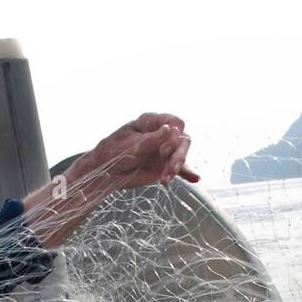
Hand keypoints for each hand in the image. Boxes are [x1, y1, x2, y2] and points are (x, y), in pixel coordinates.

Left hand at [81, 113, 200, 190]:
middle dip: (178, 154)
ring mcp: (164, 151)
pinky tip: (195, 178)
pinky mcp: (164, 166)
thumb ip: (150, 140)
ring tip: (165, 180)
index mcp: (151, 122)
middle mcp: (162, 135)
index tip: (164, 148)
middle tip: (170, 167)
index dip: (174, 132)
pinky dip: (187, 173)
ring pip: (180, 155)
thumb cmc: (114, 152)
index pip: (173, 121)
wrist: (106, 171)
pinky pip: (180, 169)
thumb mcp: (130, 145)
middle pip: (182, 140)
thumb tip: (169, 129)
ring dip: (176, 167)